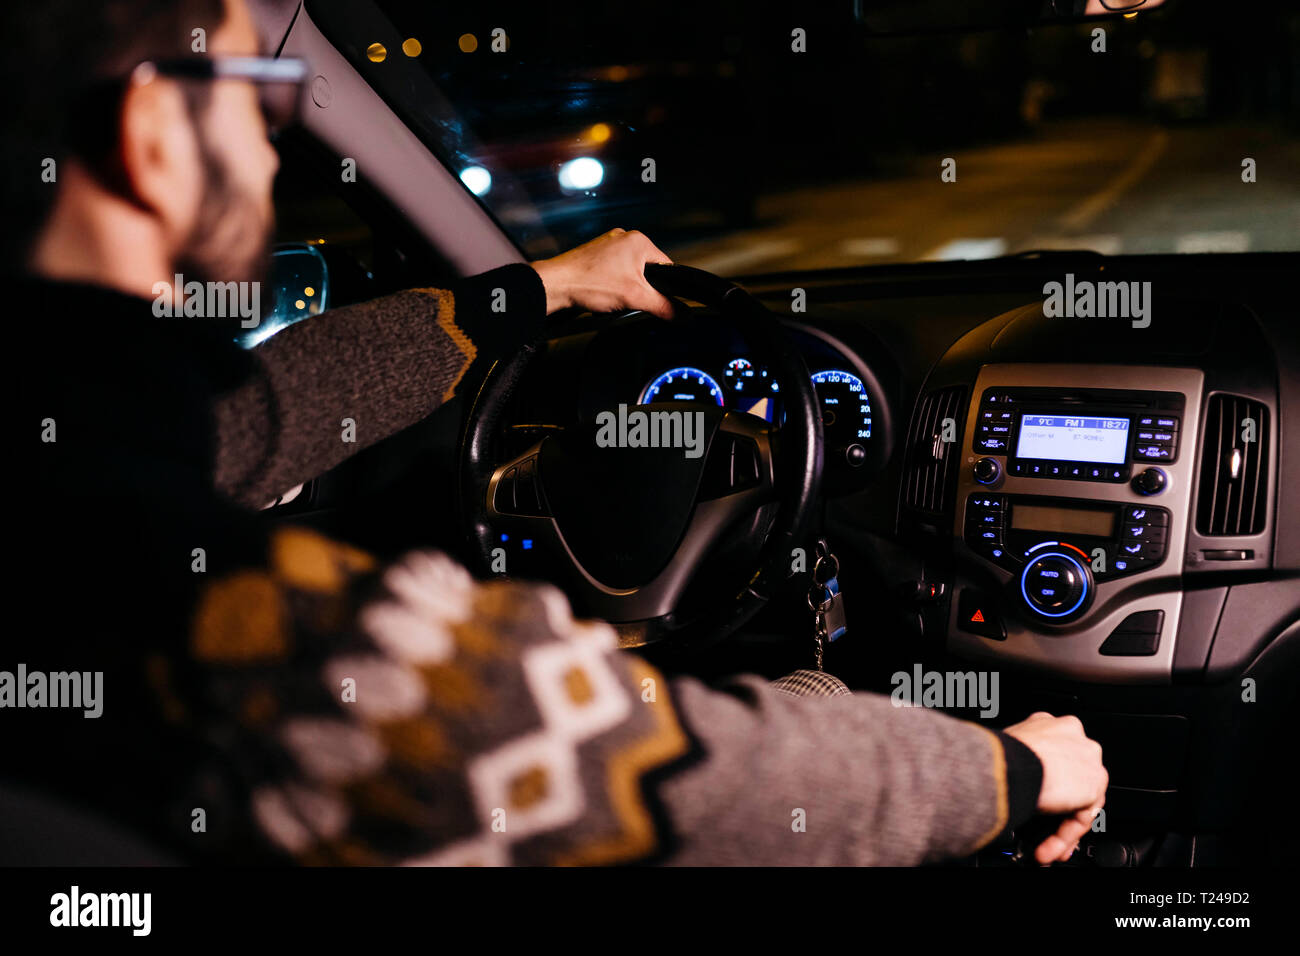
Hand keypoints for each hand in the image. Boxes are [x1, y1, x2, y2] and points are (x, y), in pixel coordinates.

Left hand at [530, 228, 674, 318]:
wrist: (556, 285)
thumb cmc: (589, 283)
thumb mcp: (635, 298)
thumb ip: (663, 306)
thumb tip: (681, 313)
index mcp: (638, 241)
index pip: (666, 267)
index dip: (664, 288)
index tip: (656, 300)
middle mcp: (624, 238)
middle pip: (647, 271)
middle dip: (640, 290)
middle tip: (626, 298)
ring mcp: (607, 245)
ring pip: (629, 274)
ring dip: (624, 289)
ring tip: (611, 295)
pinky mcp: (595, 255)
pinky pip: (613, 273)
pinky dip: (610, 286)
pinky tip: (601, 293)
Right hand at [1004, 712, 1107, 864]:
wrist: (1010, 763)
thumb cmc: (998, 755)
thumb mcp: (1007, 749)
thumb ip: (1018, 761)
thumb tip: (1006, 778)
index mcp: (1050, 724)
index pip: (1057, 758)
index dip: (1047, 784)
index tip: (1037, 800)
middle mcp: (1073, 736)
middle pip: (1072, 781)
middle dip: (1058, 810)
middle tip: (1041, 832)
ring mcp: (1087, 758)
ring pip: (1077, 801)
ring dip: (1059, 829)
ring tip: (1043, 847)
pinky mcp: (1094, 783)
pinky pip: (1081, 817)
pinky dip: (1064, 836)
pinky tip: (1048, 848)